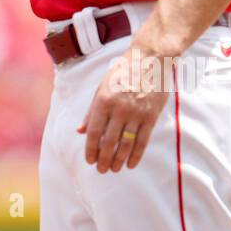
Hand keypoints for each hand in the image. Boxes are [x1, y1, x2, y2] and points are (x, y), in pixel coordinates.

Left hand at [79, 43, 173, 171]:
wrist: (150, 60)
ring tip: (115, 169)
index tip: (89, 160)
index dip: (90, 149)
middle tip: (101, 170)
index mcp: (103, 100)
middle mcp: (119, 108)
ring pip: (126, 144)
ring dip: (119, 160)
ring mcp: (136, 113)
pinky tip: (131, 164)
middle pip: (109, 141)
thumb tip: (80, 131)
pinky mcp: (151, 116)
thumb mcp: (102, 88)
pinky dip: (136, 155)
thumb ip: (91, 111)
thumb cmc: (122, 73)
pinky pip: (143, 141)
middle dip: (104, 159)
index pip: (94, 131)